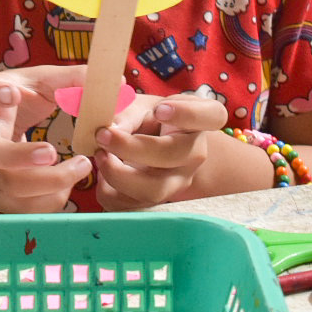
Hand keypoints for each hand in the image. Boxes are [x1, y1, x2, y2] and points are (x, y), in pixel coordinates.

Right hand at [0, 65, 90, 212]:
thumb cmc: (12, 105)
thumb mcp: (34, 84)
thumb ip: (69, 80)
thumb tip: (115, 80)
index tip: (14, 94)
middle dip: (20, 156)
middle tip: (52, 152)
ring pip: (9, 185)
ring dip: (51, 181)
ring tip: (83, 165)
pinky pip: (22, 207)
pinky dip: (51, 198)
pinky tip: (67, 182)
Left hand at [90, 94, 228, 209]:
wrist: (153, 146)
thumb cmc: (148, 119)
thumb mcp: (141, 105)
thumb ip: (126, 111)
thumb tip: (109, 127)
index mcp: (197, 121)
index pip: (211, 115)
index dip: (187, 113)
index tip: (160, 110)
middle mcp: (194, 154)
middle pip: (175, 155)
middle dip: (133, 147)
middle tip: (102, 134)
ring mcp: (178, 182)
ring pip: (155, 189)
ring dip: (119, 175)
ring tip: (99, 156)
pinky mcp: (156, 201)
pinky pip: (132, 206)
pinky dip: (110, 193)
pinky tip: (100, 176)